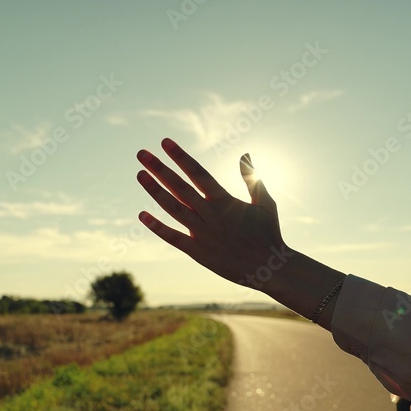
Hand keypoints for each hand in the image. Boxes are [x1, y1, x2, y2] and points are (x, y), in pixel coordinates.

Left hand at [135, 138, 286, 289]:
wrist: (270, 268)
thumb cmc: (269, 234)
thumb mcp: (265, 203)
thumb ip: (252, 178)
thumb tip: (245, 154)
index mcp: (225, 201)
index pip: (198, 173)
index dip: (181, 157)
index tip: (165, 142)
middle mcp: (212, 215)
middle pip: (180, 187)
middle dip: (159, 169)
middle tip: (141, 153)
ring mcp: (203, 234)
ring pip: (174, 208)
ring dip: (155, 191)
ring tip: (140, 175)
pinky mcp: (199, 253)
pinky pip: (174, 238)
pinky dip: (158, 227)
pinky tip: (142, 215)